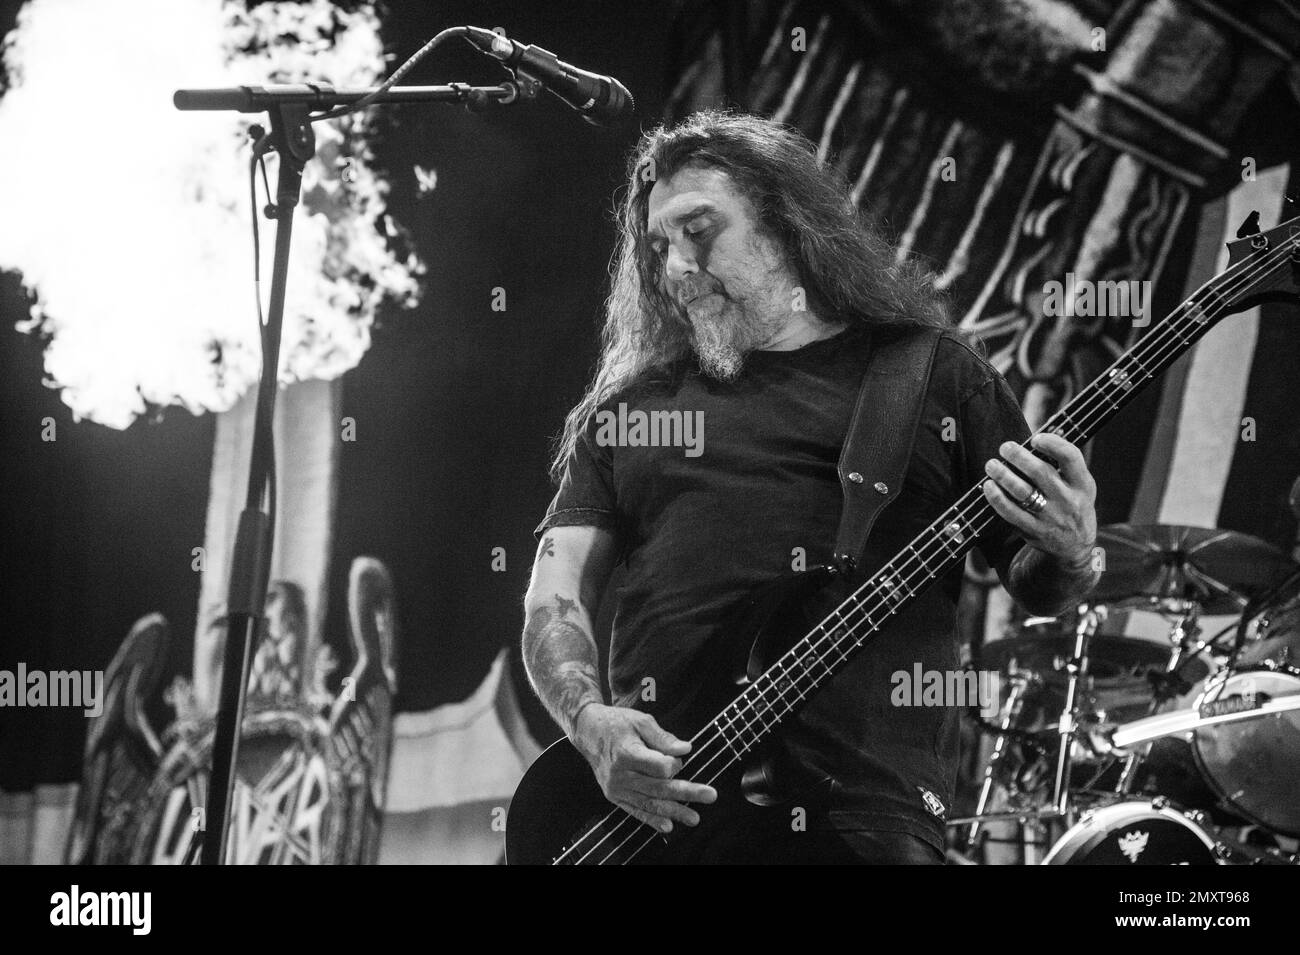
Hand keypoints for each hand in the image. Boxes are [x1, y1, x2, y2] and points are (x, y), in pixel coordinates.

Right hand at [572, 703, 717, 833]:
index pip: (659, 766)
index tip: (677, 757)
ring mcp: (616, 788)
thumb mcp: (641, 721)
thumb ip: (663, 737)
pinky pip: (636, 810)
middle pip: (659, 787)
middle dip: (686, 793)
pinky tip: (668, 826)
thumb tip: (686, 749)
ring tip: (694, 817)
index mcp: (627, 752)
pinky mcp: (615, 796)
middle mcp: (620, 774)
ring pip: (650, 803)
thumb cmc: (617, 724)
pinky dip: (652, 820)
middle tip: (710, 795)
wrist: (588, 733)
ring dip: (674, 811)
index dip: (674, 764)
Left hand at [981, 432, 1097, 564]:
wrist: (1075, 548)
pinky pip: (1010, 512)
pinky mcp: (1033, 531)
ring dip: (1003, 475)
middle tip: (1005, 447)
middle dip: (1018, 456)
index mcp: (1083, 485)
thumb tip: (1045, 432)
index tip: (1036, 438)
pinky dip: (996, 497)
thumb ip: (1066, 464)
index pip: (1071, 457)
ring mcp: (1050, 517)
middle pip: (1040, 472)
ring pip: (1022, 491)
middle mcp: (1069, 500)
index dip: (1053, 443)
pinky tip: (988, 486)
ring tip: (992, 465)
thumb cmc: (1074, 506)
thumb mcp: (1081, 486)